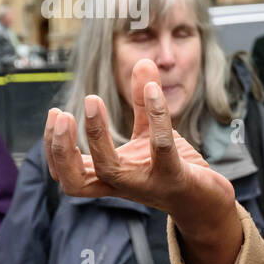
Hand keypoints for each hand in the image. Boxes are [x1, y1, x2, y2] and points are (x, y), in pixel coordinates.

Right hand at [44, 58, 235, 228]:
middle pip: (76, 181)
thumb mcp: (150, 134)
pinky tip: (153, 90)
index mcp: (109, 177)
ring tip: (91, 100)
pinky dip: (156, 116)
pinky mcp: (175, 178)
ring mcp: (147, 184)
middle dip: (61, 148)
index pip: (68, 174)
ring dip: (96, 134)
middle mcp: (122, 185)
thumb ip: (141, 102)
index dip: (54, 148)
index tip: (56, 114)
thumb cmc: (173, 168)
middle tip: (61, 114)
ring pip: (110, 168)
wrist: (208, 202)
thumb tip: (142, 62)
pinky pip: (162, 147)